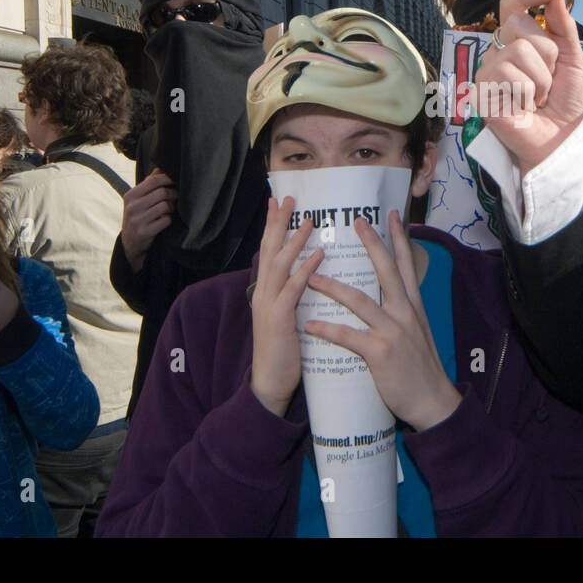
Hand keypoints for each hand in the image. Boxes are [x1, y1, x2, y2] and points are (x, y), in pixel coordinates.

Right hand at [121, 168, 176, 271]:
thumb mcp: (138, 200)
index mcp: (131, 195)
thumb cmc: (138, 216)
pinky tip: (165, 221)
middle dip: (173, 194)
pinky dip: (169, 220)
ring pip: (165, 206)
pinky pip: (166, 220)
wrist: (130, 243)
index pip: (154, 180)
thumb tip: (160, 168)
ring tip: (170, 210)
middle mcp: (132, 206)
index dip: (169, 179)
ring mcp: (137, 220)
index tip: (176, 181)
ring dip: (171, 208)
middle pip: (163, 192)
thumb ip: (149, 184)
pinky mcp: (144, 232)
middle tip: (176, 197)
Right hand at [249, 196, 322, 416]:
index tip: (279, 201)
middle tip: (287, 198)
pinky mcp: (279, 320)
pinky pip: (293, 290)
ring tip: (308, 220)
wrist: (271, 384)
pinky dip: (306, 270)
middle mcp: (264, 293)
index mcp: (267, 291)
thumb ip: (294, 293)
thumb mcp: (287, 316)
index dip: (273, 226)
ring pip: (280, 265)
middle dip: (278, 223)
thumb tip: (310, 272)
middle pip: (269, 250)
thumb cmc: (285, 350)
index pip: (269, 251)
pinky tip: (318, 255)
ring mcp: (269, 305)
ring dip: (294, 241)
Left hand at [305, 210, 461, 431]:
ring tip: (310, 276)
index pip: (406, 266)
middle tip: (357, 221)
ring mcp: (393, 332)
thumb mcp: (417, 333)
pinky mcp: (380, 353)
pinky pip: (349, 336)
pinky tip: (310, 324)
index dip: (400, 239)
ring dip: (333, 287)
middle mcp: (405, 313)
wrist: (432, 401)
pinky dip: (328, 329)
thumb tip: (389, 296)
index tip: (393, 215)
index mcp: (413, 307)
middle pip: (386, 271)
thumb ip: (403, 313)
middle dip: (372, 244)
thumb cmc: (420, 369)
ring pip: (360, 300)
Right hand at [473, 0, 582, 177]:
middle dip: (546, 53)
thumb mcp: (571, 58)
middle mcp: (498, 53)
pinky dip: (527, 93)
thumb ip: (563, 25)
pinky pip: (508, 75)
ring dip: (540, 79)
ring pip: (518, 51)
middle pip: (520, 25)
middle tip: (547, 80)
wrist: (561, 138)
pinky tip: (524, 107)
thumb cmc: (564, 102)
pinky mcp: (481, 93)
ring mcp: (487, 72)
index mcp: (517, 41)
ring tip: (537, 97)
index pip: (512, 6)